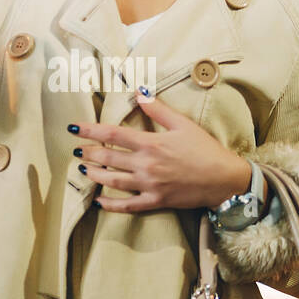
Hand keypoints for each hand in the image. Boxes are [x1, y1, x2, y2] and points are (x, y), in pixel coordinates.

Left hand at [71, 91, 253, 212]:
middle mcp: (145, 165)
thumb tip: (139, 91)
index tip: (74, 128)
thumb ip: (158, 109)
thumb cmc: (205, 149)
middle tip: (76, 150)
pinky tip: (98, 201)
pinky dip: (110, 205)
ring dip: (94, 174)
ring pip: (112, 181)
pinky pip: (127, 206)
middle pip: (108, 157)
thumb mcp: (183, 124)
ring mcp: (148, 185)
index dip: (90, 130)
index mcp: (150, 143)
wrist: (224, 179)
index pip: (112, 134)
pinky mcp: (155, 202)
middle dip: (88, 153)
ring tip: (83, 168)